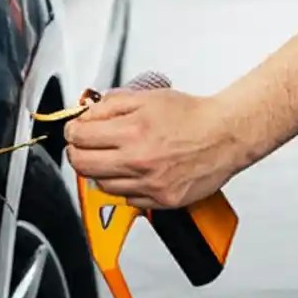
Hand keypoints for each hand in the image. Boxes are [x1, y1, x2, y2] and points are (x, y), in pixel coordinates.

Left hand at [63, 88, 258, 209]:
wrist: (225, 135)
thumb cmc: (191, 116)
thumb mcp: (146, 97)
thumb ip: (110, 106)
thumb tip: (85, 116)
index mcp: (132, 131)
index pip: (79, 137)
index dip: (72, 131)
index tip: (75, 130)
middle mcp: (139, 161)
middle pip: (83, 165)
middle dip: (77, 152)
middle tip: (83, 146)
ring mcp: (150, 184)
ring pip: (102, 185)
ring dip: (100, 171)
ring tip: (112, 158)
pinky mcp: (162, 200)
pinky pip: (127, 199)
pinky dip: (124, 186)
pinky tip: (133, 172)